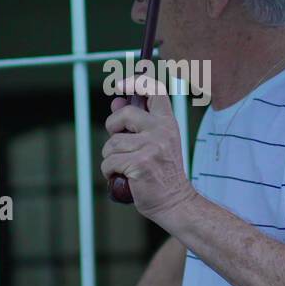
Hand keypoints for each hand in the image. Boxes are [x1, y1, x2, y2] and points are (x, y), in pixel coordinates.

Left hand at [100, 75, 197, 226]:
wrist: (175, 202)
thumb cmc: (162, 173)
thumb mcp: (155, 143)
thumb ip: (136, 123)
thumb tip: (117, 101)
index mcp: (168, 124)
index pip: (155, 91)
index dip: (136, 83)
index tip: (121, 85)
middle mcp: (161, 132)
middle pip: (124, 114)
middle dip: (113, 127)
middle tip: (117, 143)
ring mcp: (151, 147)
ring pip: (112, 143)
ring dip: (111, 156)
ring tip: (124, 167)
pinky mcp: (139, 164)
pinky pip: (109, 161)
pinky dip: (109, 171)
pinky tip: (122, 177)